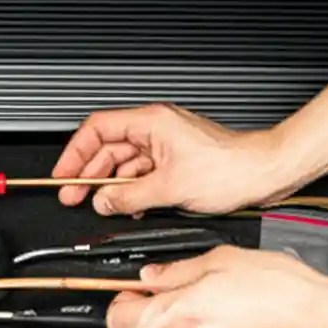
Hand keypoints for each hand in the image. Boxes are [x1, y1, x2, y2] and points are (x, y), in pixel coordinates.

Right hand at [52, 103, 292, 215]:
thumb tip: (103, 202)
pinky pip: (144, 173)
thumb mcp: (170, 188)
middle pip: (108, 147)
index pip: (98, 129)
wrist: (264, 173)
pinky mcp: (176, 159)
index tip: (63, 174)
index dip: (75, 152)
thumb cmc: (231, 169)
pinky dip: (133, 189)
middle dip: (89, 173)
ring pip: (126, 163)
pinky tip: (129, 205)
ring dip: (112, 185)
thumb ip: (129, 196)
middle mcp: (157, 129)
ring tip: (101, 205)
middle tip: (72, 195)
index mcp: (151, 122)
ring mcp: (166, 144)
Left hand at [107, 246, 327, 327]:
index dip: (121, 303)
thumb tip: (153, 275)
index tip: (132, 293)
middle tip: (188, 293)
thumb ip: (178, 271)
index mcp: (178, 317)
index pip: (119, 320)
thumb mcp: (225, 260)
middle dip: (159, 314)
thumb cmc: (285, 293)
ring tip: (221, 311)